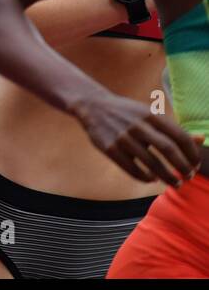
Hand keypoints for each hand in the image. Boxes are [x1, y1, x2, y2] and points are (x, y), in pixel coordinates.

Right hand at [70, 90, 200, 184]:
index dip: (192, 154)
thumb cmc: (128, 113)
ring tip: (175, 183)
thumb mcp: (151, 115)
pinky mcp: (110, 149)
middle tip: (188, 177)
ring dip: (167, 177)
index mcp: (151, 115)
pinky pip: (132, 169)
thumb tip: (202, 140)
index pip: (180, 137)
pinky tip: (152, 178)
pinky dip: (145, 177)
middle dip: (183, 167)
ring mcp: (123, 138)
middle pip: (169, 150)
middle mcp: (138, 126)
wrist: (92, 106)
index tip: (196, 165)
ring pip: (151, 163)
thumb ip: (174, 129)